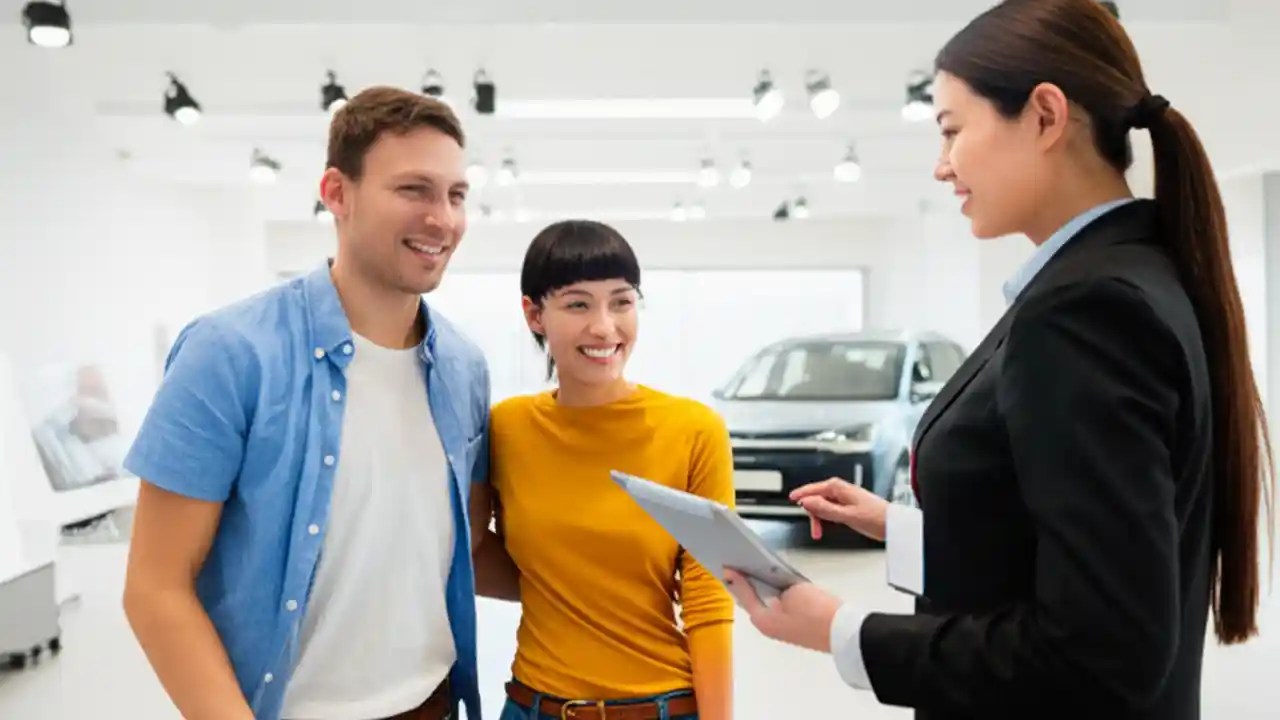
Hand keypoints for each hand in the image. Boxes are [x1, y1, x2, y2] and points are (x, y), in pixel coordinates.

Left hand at [723, 569, 841, 652]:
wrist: (842, 631)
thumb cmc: (815, 611)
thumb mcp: (793, 592)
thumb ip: (775, 585)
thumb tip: (767, 582)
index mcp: (763, 620)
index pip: (744, 596)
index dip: (735, 579)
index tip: (727, 566)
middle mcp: (769, 626)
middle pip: (752, 601)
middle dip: (745, 585)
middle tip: (739, 566)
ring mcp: (782, 628)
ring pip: (765, 604)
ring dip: (759, 590)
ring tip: (754, 570)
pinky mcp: (795, 626)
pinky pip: (778, 607)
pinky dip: (774, 595)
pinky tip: (776, 581)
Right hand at [790, 477, 888, 540]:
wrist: (894, 524)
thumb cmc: (876, 518)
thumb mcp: (846, 515)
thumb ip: (825, 509)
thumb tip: (807, 502)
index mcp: (839, 488)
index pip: (813, 489)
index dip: (802, 495)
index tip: (792, 499)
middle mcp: (842, 490)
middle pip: (818, 498)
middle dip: (813, 513)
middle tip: (814, 530)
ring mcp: (846, 498)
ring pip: (824, 504)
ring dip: (820, 517)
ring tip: (820, 531)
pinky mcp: (850, 506)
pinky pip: (832, 508)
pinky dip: (827, 517)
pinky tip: (829, 525)